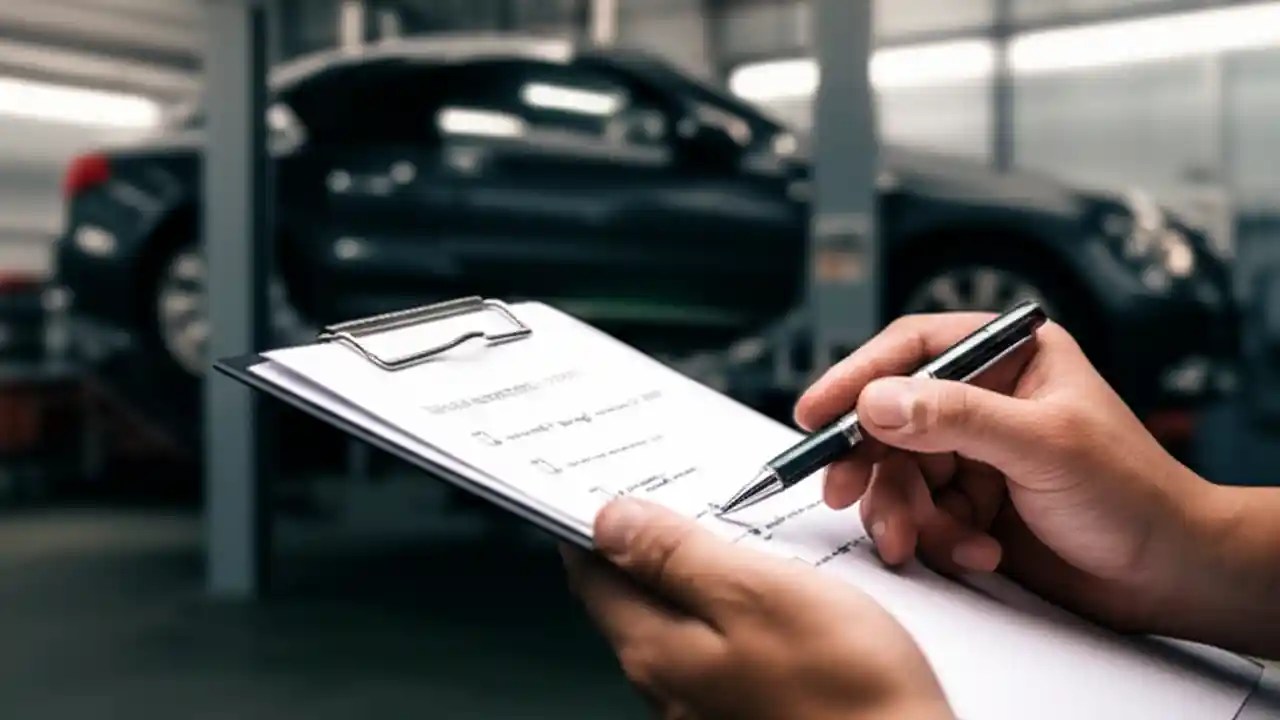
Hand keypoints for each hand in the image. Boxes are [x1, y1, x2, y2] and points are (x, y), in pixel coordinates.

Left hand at [563, 498, 952, 719]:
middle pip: (633, 599)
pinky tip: (773, 595)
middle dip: (648, 545)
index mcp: (656, 650)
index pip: (592, 573)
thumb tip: (610, 522)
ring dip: (696, 577)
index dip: (595, 523)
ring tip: (735, 536)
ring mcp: (706, 710)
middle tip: (679, 495)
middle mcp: (668, 690)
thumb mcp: (757, 593)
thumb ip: (677, 556)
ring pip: (681, 624)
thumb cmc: (848, 689)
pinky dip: (733, 612)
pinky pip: (723, 650)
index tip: (611, 485)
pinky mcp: (750, 716)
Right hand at [795, 313, 1279, 656]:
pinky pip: (919, 515)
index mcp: (1009, 357)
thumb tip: (875, 401)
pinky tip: (978, 553)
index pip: (913, 349)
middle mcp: (985, 400)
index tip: (816, 413)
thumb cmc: (1132, 494)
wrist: (1166, 575)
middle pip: (891, 418)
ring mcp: (974, 454)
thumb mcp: (1042, 445)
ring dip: (904, 513)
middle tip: (843, 492)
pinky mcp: (969, 504)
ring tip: (922, 543)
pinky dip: (937, 539)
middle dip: (871, 464)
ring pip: (897, 473)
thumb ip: (956, 417)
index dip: (857, 376)